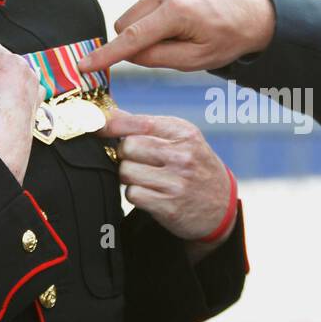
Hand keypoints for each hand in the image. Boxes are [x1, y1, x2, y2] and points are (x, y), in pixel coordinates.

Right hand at [76, 0, 274, 72]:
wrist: (254, 11)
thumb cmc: (229, 39)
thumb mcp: (196, 60)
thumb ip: (158, 58)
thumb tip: (128, 54)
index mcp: (177, 11)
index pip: (132, 37)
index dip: (106, 54)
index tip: (83, 65)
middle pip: (126, 24)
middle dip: (136, 42)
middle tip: (171, 48)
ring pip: (133, 14)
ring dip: (146, 29)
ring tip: (180, 32)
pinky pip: (145, 5)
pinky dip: (154, 17)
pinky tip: (181, 19)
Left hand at [100, 109, 234, 243]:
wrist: (222, 207)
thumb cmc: (196, 168)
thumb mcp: (183, 141)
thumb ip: (148, 126)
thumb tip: (109, 113)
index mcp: (184, 134)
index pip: (139, 123)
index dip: (111, 124)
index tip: (98, 126)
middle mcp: (182, 156)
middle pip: (128, 147)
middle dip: (125, 155)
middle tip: (136, 161)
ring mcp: (176, 182)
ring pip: (126, 172)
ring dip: (129, 176)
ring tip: (146, 178)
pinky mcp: (169, 207)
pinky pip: (132, 194)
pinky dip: (136, 194)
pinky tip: (150, 194)